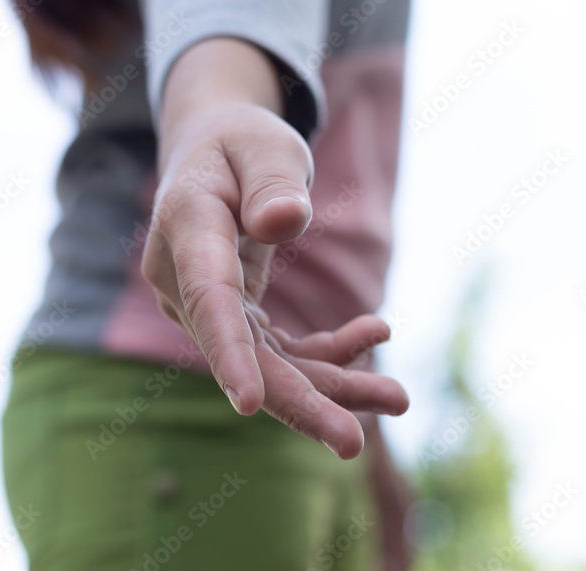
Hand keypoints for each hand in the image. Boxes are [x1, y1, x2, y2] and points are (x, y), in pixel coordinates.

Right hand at [142, 95, 407, 458]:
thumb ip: (272, 182)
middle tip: (353, 444)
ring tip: (398, 398)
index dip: (227, 351)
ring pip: (269, 364)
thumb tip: (285, 221)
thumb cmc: (242, 142)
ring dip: (333, 384)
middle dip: (300, 401)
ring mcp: (209, 308)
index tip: (249, 403)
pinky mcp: (237, 318)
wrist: (218, 154)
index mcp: (189, 228)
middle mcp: (187, 280)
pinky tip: (376, 331)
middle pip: (243, 354)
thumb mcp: (263, 145)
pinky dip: (331, 351)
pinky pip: (283, 350)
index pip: (207, 296)